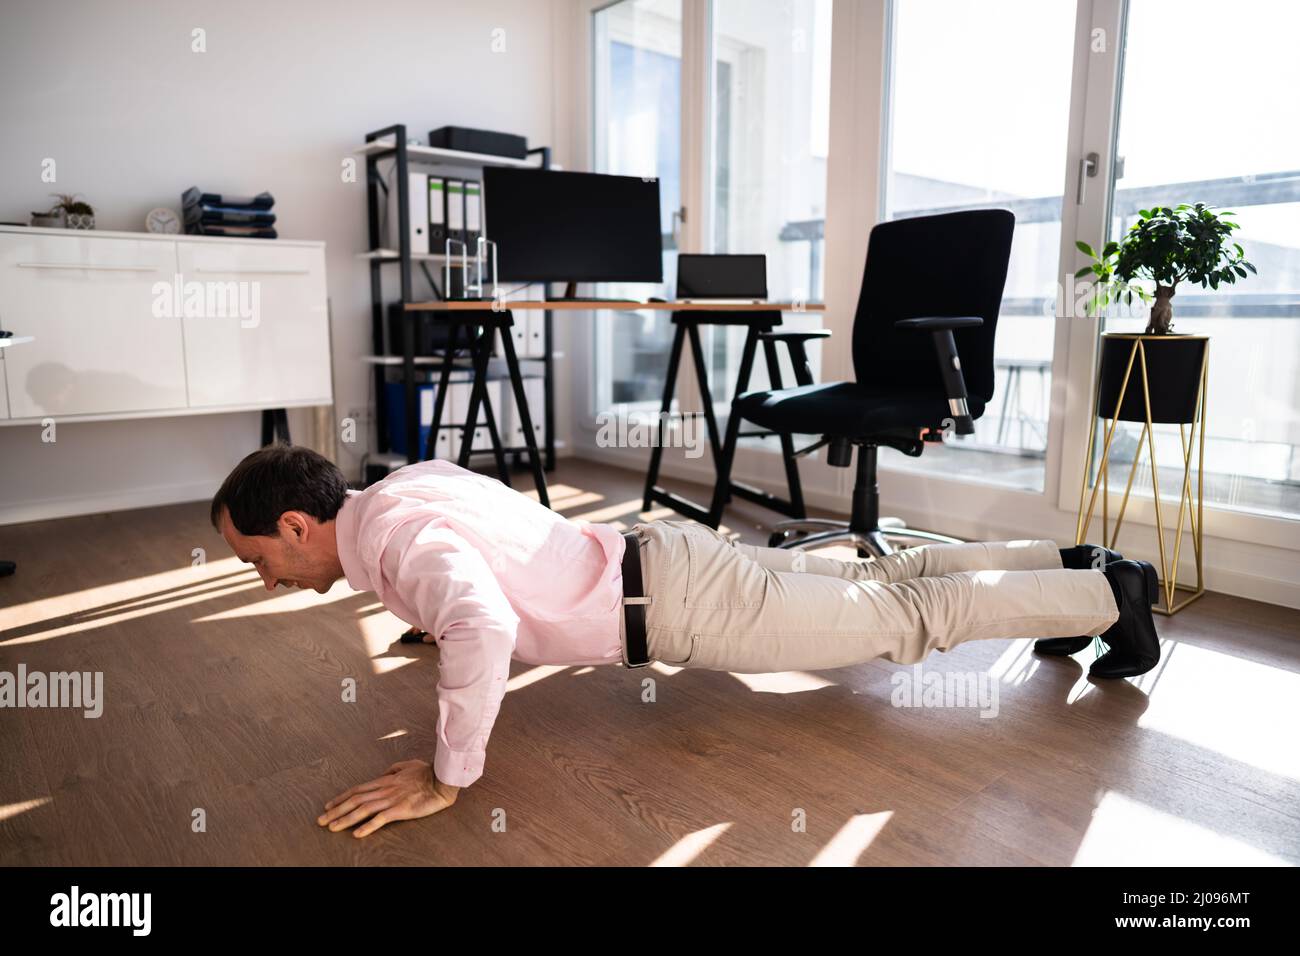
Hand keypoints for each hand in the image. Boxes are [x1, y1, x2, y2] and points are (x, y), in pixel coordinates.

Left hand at [318, 759, 458, 837]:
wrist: (442, 780)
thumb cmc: (427, 772)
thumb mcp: (408, 765)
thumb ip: (394, 769)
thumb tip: (385, 772)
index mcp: (385, 780)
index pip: (358, 789)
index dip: (341, 798)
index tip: (328, 806)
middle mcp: (384, 789)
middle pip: (355, 800)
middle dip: (336, 811)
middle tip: (321, 820)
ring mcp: (391, 799)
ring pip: (363, 809)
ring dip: (345, 819)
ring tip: (331, 828)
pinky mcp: (400, 809)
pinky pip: (381, 819)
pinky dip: (368, 826)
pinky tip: (357, 834)